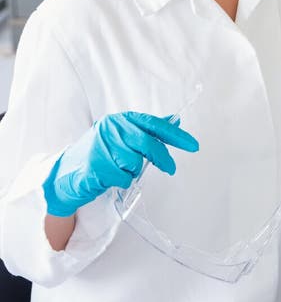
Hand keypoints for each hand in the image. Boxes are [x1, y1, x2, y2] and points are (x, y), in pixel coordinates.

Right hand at [43, 112, 198, 216]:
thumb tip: (175, 120)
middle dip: (162, 158)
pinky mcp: (95, 164)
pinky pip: (123, 177)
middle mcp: (112, 128)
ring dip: (132, 171)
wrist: (66, 173)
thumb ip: (147, 130)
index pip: (154, 124)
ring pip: (135, 162)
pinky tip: (110, 178)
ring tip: (119, 169)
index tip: (193, 145)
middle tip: (170, 168)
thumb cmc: (100, 153)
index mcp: (122, 120)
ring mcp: (102, 145)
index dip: (175, 135)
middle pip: (148, 143)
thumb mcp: (123, 136)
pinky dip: (121, 181)